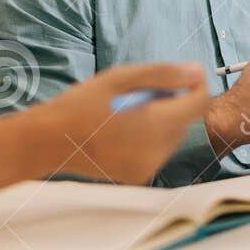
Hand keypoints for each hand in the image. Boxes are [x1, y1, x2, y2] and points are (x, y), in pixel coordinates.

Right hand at [40, 62, 210, 184]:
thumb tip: (198, 72)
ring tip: (129, 113)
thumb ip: (164, 74)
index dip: (197, 86)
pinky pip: (157, 153)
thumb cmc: (82, 104)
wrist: (50, 141)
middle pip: (185, 121)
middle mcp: (157, 151)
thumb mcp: (122, 78)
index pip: (199, 104)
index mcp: (156, 125)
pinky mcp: (138, 176)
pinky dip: (148, 140)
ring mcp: (148, 167)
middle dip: (172, 104)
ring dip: (161, 122)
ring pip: (172, 138)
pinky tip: (123, 131)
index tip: (185, 76)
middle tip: (140, 94)